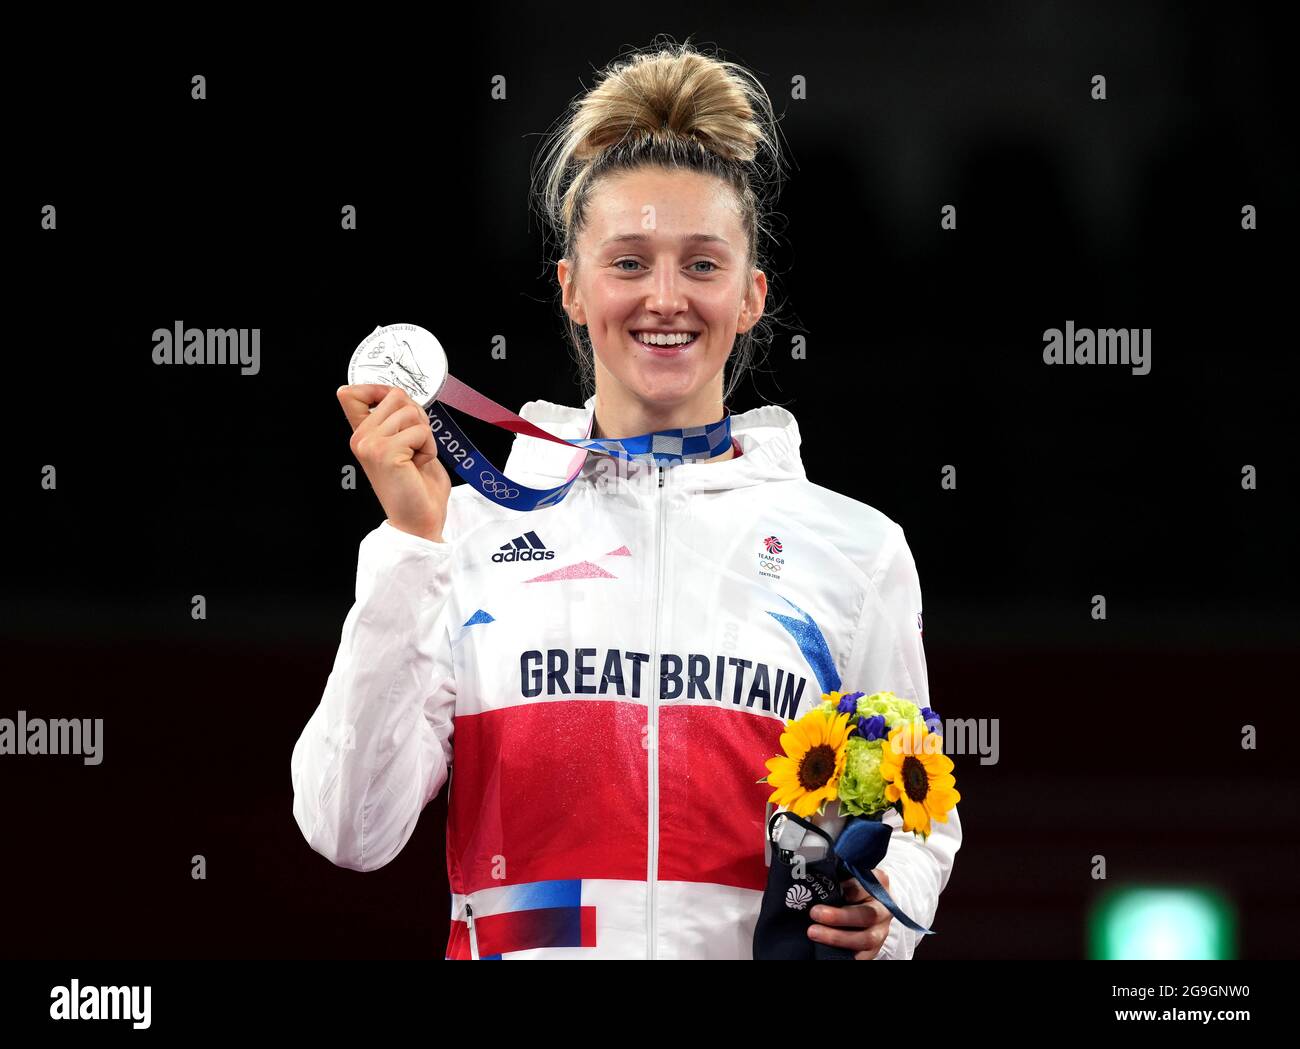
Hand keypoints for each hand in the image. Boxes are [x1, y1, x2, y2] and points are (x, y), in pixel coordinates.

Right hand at [338, 384, 450, 542]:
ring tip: (416, 458)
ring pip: (410, 411)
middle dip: (417, 417)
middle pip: (396, 395)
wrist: (420, 521)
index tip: (397, 407)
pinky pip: (420, 431)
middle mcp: (361, 438)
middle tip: (415, 446)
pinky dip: (429, 447)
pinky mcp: (386, 453)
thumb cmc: (417, 486)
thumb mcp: (405, 444)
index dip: (379, 389)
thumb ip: (397, 420)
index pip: (351, 394)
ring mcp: (370, 445)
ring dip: (425, 435)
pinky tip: (418, 465)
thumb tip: (398, 394)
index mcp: (363, 435)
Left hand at [808, 868, 892, 959]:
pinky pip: (864, 956)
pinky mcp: (875, 948)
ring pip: (866, 939)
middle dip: (838, 916)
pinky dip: (847, 955)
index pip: (863, 886)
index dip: (845, 888)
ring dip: (837, 937)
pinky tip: (827, 952)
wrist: (870, 905)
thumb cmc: (854, 887)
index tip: (826, 888)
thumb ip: (838, 876)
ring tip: (813, 932)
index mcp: (879, 883)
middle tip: (814, 913)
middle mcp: (883, 908)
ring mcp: (881, 930)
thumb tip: (815, 880)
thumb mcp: (849, 875)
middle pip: (867, 914)